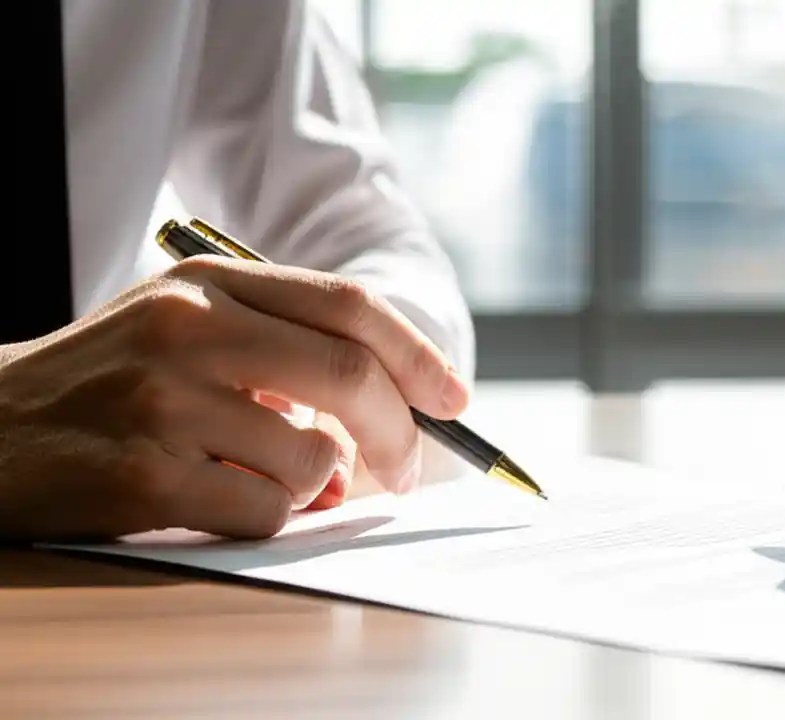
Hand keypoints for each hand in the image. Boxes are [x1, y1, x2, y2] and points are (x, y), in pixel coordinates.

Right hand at [0, 256, 467, 540]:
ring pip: (312, 459)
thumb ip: (284, 345)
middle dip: (400, 434)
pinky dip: (274, 519)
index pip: (349, 307)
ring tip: (274, 481)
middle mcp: (187, 328)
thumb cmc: (111, 379)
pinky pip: (264, 512)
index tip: (454, 400)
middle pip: (350, 378)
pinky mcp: (139, 477)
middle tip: (408, 470)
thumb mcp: (186, 326)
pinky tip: (225, 501)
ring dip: (319, 486)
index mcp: (209, 281)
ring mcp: (160, 401)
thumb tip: (395, 409)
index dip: (418, 356)